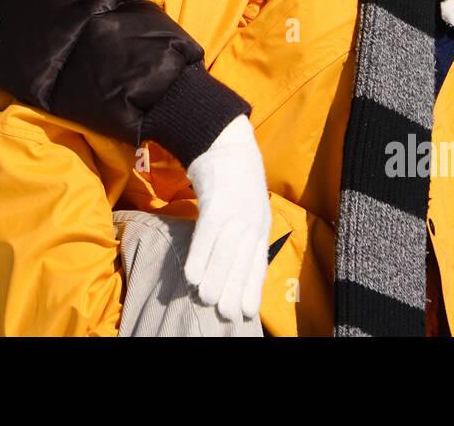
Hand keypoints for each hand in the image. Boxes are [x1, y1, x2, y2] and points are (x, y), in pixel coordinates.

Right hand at [183, 114, 271, 320]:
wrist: (225, 137)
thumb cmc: (233, 176)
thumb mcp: (247, 204)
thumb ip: (241, 230)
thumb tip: (231, 261)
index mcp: (261, 223)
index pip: (258, 262)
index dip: (252, 288)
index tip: (247, 313)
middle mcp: (253, 219)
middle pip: (243, 261)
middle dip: (235, 290)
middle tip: (227, 315)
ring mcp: (236, 210)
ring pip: (226, 251)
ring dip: (216, 279)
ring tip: (207, 300)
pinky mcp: (217, 199)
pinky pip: (208, 234)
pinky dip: (201, 256)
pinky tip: (192, 276)